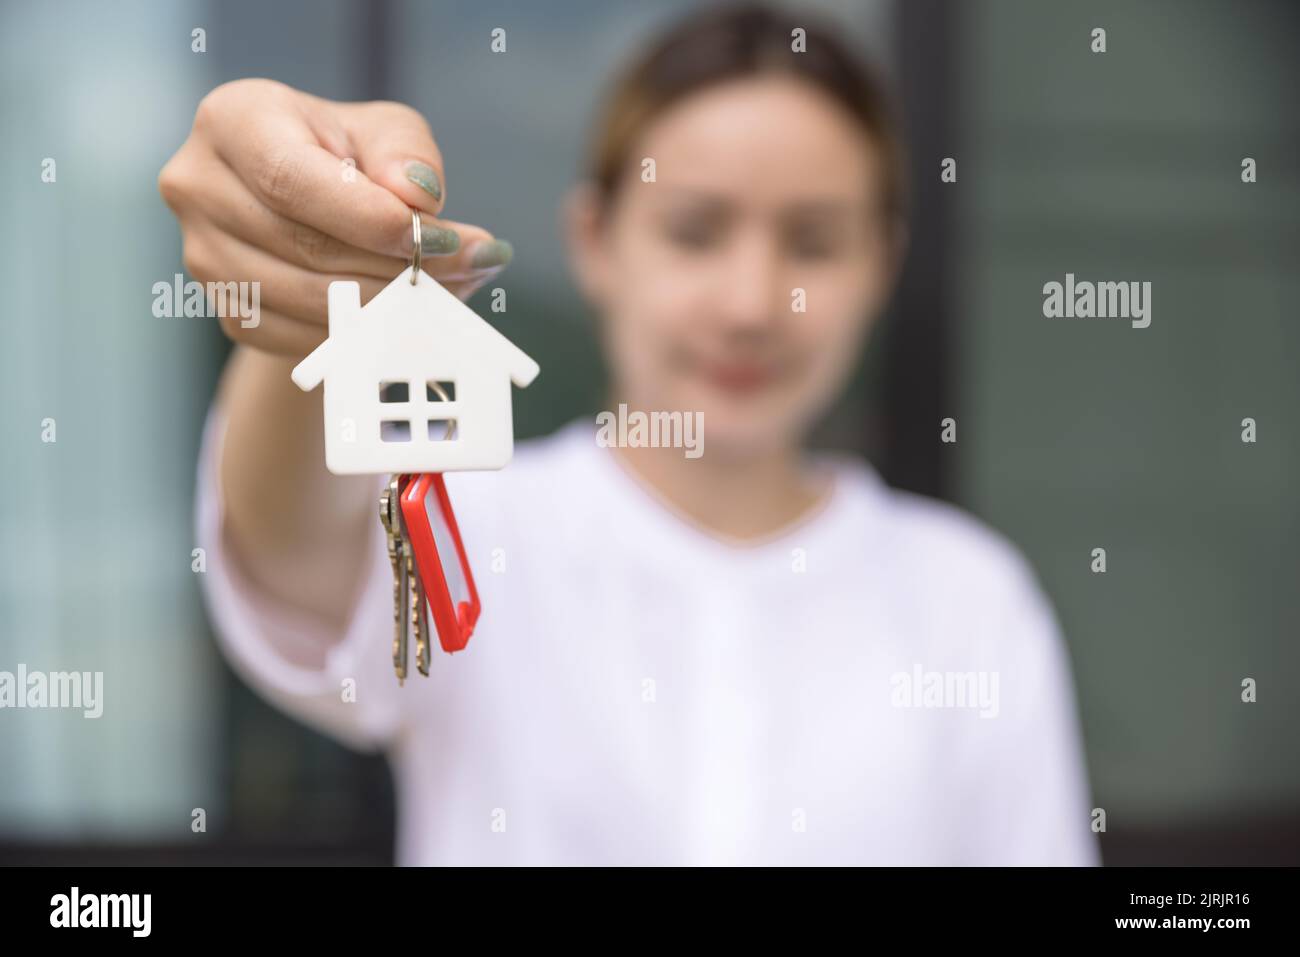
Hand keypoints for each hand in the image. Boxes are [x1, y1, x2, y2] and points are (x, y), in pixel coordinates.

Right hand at [158, 79, 512, 356]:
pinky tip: (410, 312)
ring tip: (453, 288)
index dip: (368, 218)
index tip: (436, 237)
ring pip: (308, 300)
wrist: (311, 207)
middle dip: (398, 266)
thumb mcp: (385, 131)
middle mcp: (198, 187)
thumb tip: (419, 197)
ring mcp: (204, 257)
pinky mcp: (232, 312)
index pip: (290, 180)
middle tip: (469, 267)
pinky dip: (367, 332)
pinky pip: (305, 337)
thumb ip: (407, 154)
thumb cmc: (349, 156)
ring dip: (392, 304)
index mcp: (231, 121)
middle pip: (304, 247)